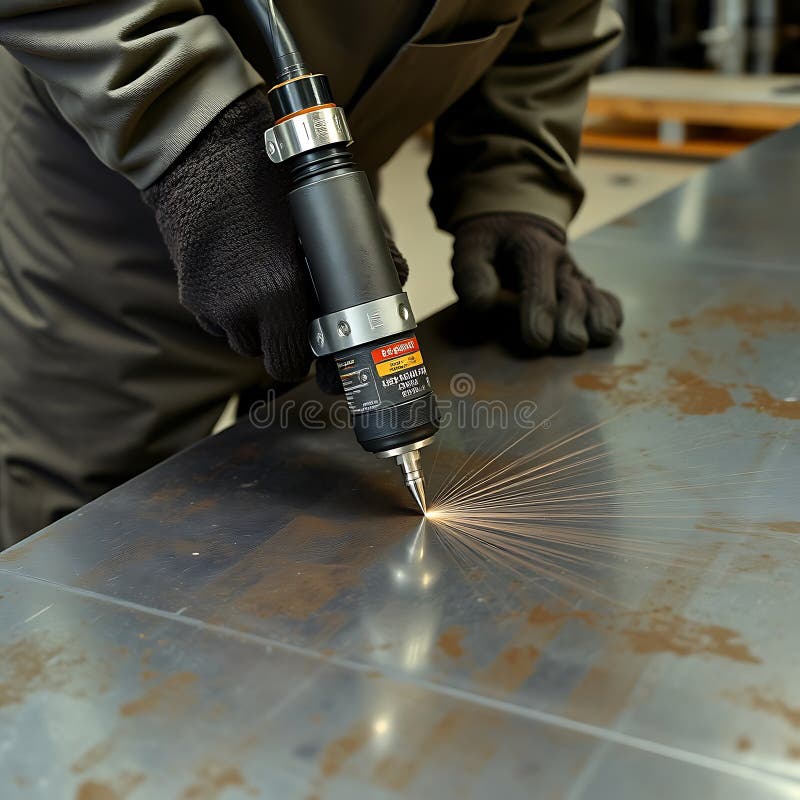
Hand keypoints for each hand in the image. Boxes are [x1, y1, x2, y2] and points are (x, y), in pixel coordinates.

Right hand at [143, 87, 408, 385]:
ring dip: (259, 327)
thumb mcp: (323, 210)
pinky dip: (232, 310)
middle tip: (297, 311)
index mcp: (279, 292)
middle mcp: (240, 307)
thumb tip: (394, 282)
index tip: (317, 346)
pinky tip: (241, 276)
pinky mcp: (189, 293)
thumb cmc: (266, 173)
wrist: (200, 146)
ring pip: (243, 342)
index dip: (309, 358)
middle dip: (287, 342)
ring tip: (268, 287)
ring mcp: (210, 304)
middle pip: (269, 357)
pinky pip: (218, 322)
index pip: (292, 364)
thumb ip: (361, 252)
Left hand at [451, 213, 622, 352]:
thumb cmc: (487, 248)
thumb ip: (472, 274)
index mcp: (533, 249)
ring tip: (593, 341)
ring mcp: (577, 277)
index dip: (540, 312)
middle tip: (572, 344)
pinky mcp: (587, 290)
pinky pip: (609, 301)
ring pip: (596, 299)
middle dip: (573, 321)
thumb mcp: (470, 249)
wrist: (512, 230)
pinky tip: (606, 332)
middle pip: (573, 294)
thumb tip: (483, 305)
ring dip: (597, 321)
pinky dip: (611, 316)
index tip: (538, 341)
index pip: (539, 282)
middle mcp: (561, 263)